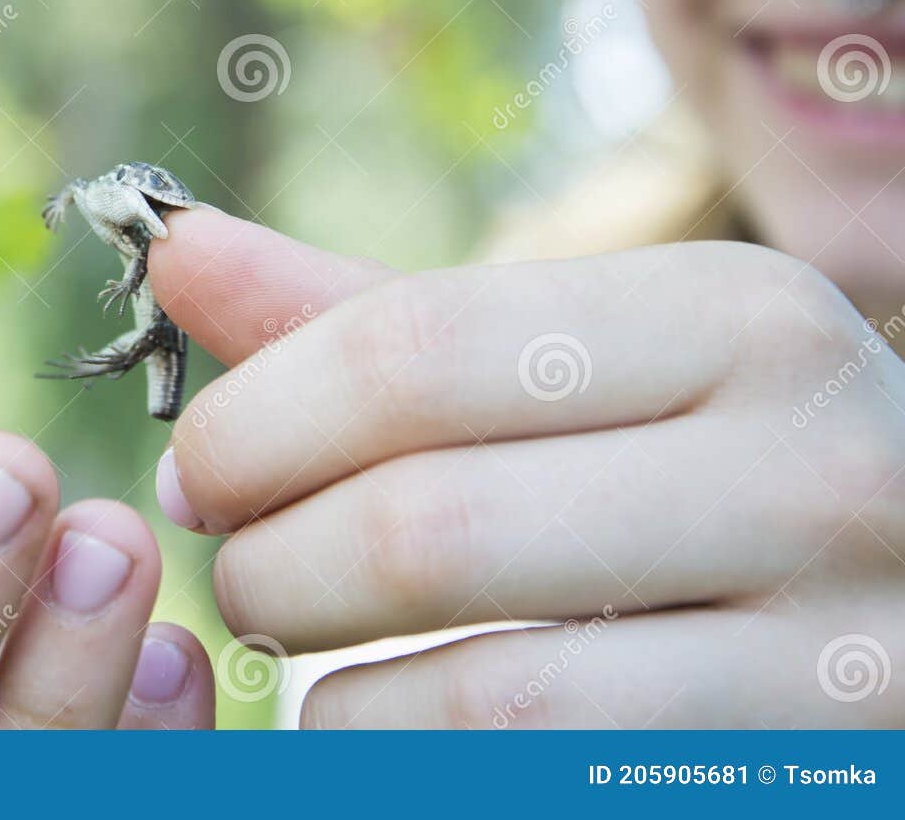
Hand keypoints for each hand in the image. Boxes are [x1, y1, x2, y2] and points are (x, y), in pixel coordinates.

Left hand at [150, 207, 904, 727]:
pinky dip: (413, 766)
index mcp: (732, 315)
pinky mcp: (807, 774)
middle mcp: (809, 467)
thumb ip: (368, 314)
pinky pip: (541, 786)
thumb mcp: (571, 359)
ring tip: (303, 657)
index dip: (256, 423)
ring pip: (485, 696)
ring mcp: (837, 652)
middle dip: (271, 564)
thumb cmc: (693, 454)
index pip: (410, 352)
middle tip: (238, 573)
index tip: (194, 473)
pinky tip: (394, 727)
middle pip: (427, 525)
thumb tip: (178, 250)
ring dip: (331, 694)